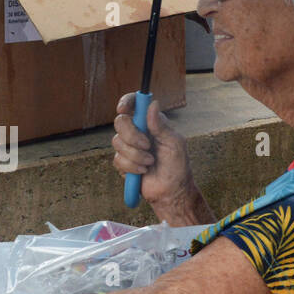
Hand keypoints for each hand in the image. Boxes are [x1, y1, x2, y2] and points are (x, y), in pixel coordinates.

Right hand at [113, 93, 197, 219]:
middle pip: (120, 122)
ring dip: (136, 154)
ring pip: (117, 142)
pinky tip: (143, 171)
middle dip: (132, 135)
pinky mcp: (123, 162)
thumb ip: (161, 125)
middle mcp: (138, 132)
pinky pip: (118, 159)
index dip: (126, 102)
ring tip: (150, 162)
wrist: (170, 191)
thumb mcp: (174, 143)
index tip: (123, 108)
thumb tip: (153, 104)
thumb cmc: (177, 166)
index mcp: (151, 123)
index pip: (134, 105)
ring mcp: (128, 147)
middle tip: (147, 145)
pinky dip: (132, 166)